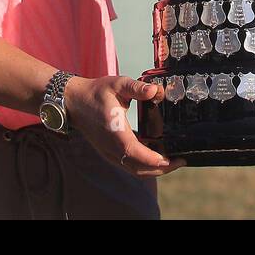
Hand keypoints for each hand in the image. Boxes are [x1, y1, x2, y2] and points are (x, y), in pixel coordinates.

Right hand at [62, 75, 183, 176]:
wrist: (74, 101)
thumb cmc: (96, 92)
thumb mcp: (117, 84)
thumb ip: (137, 87)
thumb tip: (155, 91)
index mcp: (115, 132)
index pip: (135, 153)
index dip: (153, 159)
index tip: (171, 159)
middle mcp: (111, 148)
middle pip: (139, 169)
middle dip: (161, 169)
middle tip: (181, 161)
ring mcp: (109, 153)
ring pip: (134, 170)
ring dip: (154, 169)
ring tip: (173, 160)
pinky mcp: (109, 153)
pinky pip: (129, 166)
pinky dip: (144, 165)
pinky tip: (156, 155)